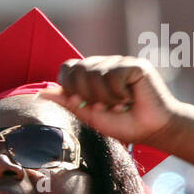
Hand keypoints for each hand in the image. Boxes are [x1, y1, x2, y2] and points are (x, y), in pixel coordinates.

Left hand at [40, 56, 183, 148]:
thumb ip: (68, 102)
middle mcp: (105, 65)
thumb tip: (41, 93)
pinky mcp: (135, 65)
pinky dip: (119, 94)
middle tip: (105, 107)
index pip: (68, 68)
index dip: (69, 86)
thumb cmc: (123, 124)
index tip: (82, 104)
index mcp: (91, 75)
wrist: (152, 130)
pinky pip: (114, 76)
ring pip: (95, 74)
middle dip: (87, 96)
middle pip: (78, 70)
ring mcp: (120, 63)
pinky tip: (130, 99)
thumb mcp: (90, 115)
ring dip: (105, 98)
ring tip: (120, 105)